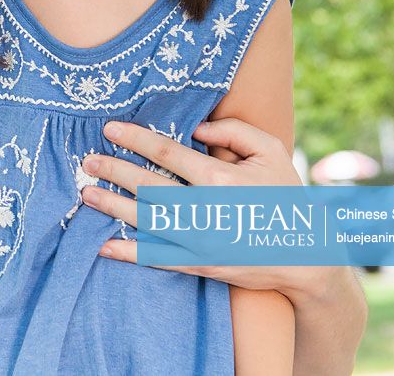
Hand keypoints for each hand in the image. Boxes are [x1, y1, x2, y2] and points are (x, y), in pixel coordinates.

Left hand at [79, 117, 326, 294]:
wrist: (307, 254)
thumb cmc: (286, 195)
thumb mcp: (272, 151)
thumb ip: (235, 131)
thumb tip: (197, 127)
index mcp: (220, 177)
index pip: (167, 152)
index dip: (136, 139)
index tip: (109, 129)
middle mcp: (204, 208)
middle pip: (148, 185)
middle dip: (114, 171)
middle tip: (87, 161)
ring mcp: (200, 240)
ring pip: (146, 220)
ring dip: (113, 206)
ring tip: (86, 193)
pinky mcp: (200, 265)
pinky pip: (157, 257)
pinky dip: (129, 253)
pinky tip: (104, 246)